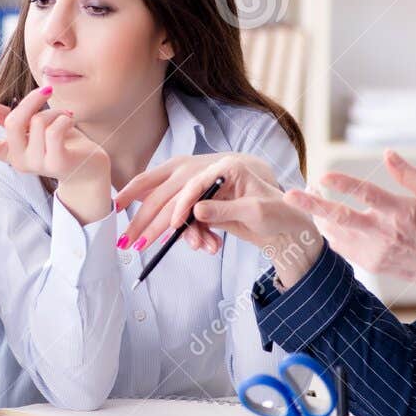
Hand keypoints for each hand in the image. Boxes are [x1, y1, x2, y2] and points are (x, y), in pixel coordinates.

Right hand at [0, 86, 112, 223]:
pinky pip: (54, 130)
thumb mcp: (36, 129)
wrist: (90, 167)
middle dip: (32, 100)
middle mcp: (21, 162)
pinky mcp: (56, 163)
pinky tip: (71, 122)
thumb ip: (13, 119)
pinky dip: (64, 120)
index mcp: (13, 153)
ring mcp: (38, 164)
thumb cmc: (63, 144)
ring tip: (66, 118)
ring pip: (39, 122)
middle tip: (47, 89)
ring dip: (56, 112)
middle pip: (14, 123)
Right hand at [114, 153, 321, 284]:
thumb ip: (223, 210)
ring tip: (204, 248)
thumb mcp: (254, 211)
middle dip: (150, 222)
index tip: (173, 227)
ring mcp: (199, 188)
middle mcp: (204, 173)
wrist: (283, 220)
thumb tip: (194, 213)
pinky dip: (192, 236)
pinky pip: (182, 220)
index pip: (190, 184)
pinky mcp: (198, 204)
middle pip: (167, 194)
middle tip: (132, 242)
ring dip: (181, 234)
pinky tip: (209, 246)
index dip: (179, 207)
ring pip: (171, 209)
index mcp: (222, 167)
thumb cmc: (274, 210)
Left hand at [284, 151, 415, 297]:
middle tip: (290, 194)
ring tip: (306, 199)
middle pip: (342, 217)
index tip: (324, 175)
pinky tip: (325, 219)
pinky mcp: (371, 263)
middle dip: (313, 205)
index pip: (368, 195)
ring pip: (336, 233)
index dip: (344, 184)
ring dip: (318, 216)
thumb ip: (409, 175)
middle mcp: (386, 232)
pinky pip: (341, 246)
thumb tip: (387, 153)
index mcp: (403, 212)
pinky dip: (330, 232)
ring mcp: (376, 251)